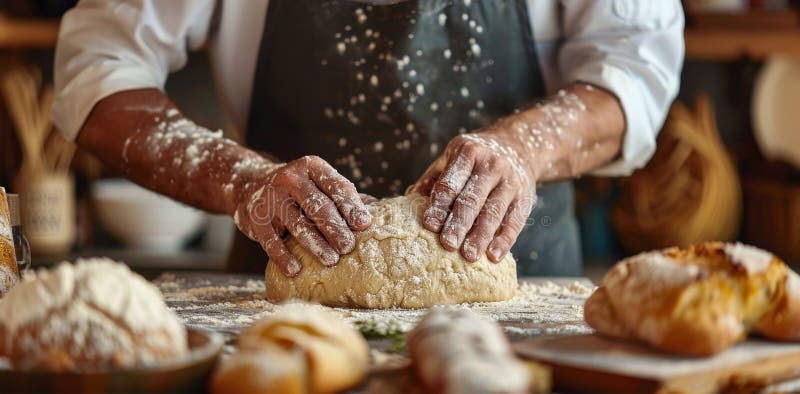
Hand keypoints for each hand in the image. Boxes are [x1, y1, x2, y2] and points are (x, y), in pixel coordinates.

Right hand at [233, 156, 371, 276]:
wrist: (249, 184)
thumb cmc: (298, 189)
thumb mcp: (319, 183)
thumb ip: (344, 196)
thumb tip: (379, 210)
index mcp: (312, 167)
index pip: (336, 186)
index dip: (351, 206)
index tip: (364, 224)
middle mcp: (290, 179)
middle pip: (318, 206)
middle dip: (335, 228)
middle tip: (348, 247)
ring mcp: (271, 198)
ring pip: (297, 224)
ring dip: (315, 244)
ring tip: (331, 260)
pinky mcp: (256, 218)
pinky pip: (271, 241)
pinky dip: (284, 257)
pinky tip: (296, 270)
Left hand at [411, 132, 536, 262]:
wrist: (519, 144)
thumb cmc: (475, 158)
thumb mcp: (454, 158)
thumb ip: (433, 179)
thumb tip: (408, 201)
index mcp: (467, 152)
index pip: (450, 183)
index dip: (439, 205)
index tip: (429, 226)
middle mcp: (491, 164)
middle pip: (472, 199)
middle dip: (458, 224)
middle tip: (447, 245)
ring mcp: (510, 180)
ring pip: (494, 212)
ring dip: (480, 236)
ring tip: (468, 256)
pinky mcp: (525, 197)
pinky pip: (515, 221)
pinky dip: (504, 240)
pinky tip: (494, 256)